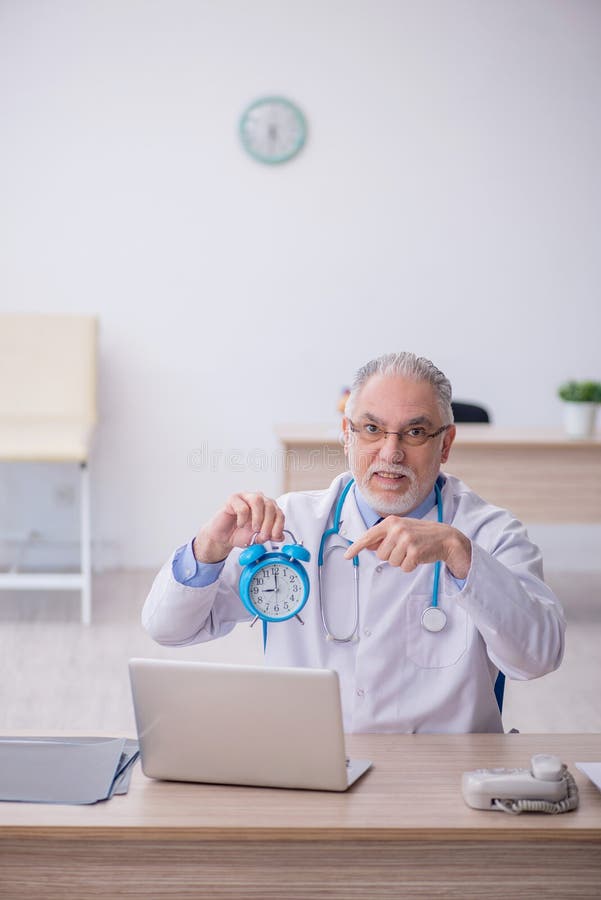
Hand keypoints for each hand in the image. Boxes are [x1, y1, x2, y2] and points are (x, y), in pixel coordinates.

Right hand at [193, 492, 284, 563]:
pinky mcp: (233, 499)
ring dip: (258, 517)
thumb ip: (269, 536)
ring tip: (254, 529)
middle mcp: (259, 500)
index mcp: (267, 508)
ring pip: (257, 500)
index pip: (279, 513)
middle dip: (268, 523)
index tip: (274, 537)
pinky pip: (242, 506)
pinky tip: (240, 524)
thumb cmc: (241, 534)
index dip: (279, 526)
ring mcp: (246, 497)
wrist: (224, 537)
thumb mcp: (258, 539)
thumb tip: (280, 536)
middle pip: (270, 505)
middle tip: (263, 535)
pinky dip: (243, 518)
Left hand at [343, 517, 471, 578]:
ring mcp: (406, 540)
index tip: (347, 556)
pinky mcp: (415, 551)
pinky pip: (404, 567)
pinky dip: (410, 566)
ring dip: (401, 561)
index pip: (368, 536)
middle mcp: (397, 529)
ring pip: (391, 562)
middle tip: (404, 548)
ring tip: (412, 551)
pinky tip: (418, 557)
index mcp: (391, 522)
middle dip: (391, 555)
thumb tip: (368, 546)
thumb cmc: (421, 534)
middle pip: (380, 555)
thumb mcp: (401, 530)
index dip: (356, 547)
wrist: (445, 537)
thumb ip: (384, 537)